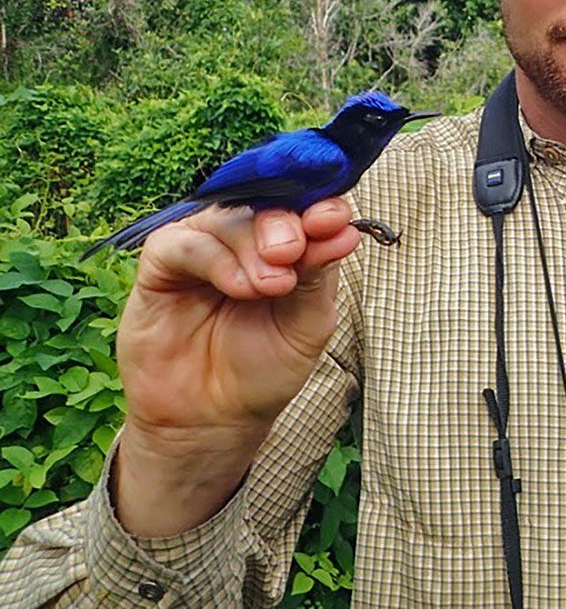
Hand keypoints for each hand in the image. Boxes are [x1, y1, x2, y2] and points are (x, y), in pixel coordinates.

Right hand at [112, 199, 359, 535]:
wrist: (213, 420)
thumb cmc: (263, 368)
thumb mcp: (307, 323)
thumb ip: (319, 275)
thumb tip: (344, 228)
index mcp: (286, 246)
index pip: (303, 206)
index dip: (318, 204)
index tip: (333, 217)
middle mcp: (244, 240)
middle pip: (263, 204)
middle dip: (284, 223)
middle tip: (293, 252)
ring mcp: (202, 249)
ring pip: (225, 218)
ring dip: (253, 245)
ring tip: (272, 285)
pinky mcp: (160, 268)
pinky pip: (182, 243)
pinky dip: (215, 259)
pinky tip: (239, 287)